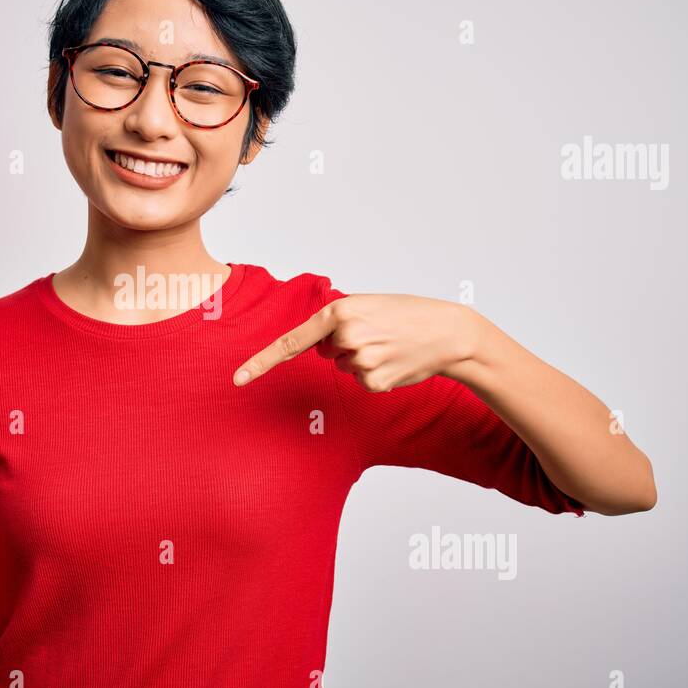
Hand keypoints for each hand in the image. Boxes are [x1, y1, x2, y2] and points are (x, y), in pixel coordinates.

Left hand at [232, 293, 481, 390]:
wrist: (448, 333)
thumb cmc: (408, 314)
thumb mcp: (367, 305)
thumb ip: (336, 322)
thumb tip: (320, 349)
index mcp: (338, 312)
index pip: (291, 342)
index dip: (261, 362)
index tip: (238, 378)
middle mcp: (345, 336)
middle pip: (324, 352)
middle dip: (343, 344)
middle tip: (377, 332)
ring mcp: (360, 361)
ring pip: (342, 366)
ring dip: (361, 358)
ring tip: (389, 344)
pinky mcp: (374, 382)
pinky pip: (360, 381)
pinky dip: (375, 374)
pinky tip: (395, 361)